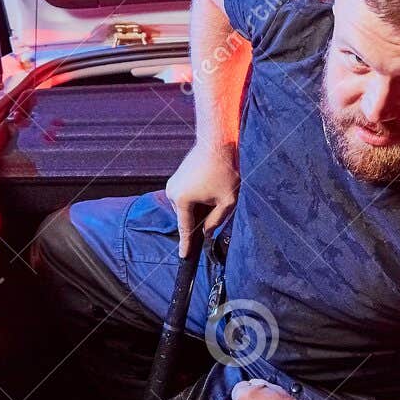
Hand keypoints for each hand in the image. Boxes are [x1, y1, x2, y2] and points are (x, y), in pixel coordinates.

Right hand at [165, 141, 238, 255]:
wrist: (217, 142)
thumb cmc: (225, 170)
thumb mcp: (227, 201)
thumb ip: (216, 221)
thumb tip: (206, 233)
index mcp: (182, 200)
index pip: (185, 229)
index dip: (186, 245)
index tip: (184, 257)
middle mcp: (172, 193)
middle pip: (187, 217)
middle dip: (200, 219)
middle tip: (218, 206)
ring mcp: (172, 185)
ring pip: (188, 208)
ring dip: (200, 208)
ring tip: (216, 192)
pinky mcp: (176, 179)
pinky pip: (187, 197)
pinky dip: (197, 199)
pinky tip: (210, 189)